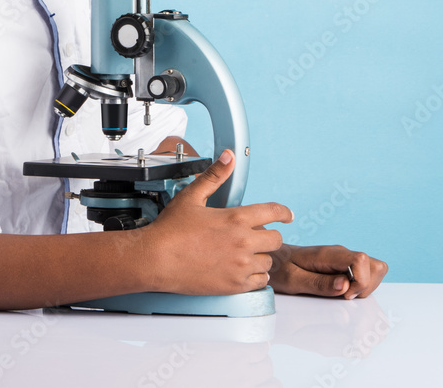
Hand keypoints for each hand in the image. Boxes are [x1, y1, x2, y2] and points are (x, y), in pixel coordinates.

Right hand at [140, 149, 293, 294]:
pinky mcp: (235, 285)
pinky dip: (256, 275)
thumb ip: (214, 176)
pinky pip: (261, 281)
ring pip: (269, 261)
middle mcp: (243, 242)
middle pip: (276, 239)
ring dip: (260, 256)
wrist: (155, 259)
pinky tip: (242, 269)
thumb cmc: (170, 230)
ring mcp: (240, 266)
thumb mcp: (192, 196)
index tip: (287, 215)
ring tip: (243, 253)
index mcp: (235, 218)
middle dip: (267, 235)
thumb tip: (228, 157)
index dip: (284, 212)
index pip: (273, 212)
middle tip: (254, 236)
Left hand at [268, 243, 387, 298]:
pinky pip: (365, 275)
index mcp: (328, 254)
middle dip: (366, 287)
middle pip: (375, 266)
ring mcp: (344, 258)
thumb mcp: (293, 281)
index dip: (361, 281)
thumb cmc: (279, 269)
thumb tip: (345, 286)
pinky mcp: (344, 265)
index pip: (362, 260)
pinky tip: (342, 292)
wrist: (272, 259)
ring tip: (342, 294)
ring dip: (365, 288)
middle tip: (343, 296)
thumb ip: (319, 284)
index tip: (345, 294)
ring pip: (374, 270)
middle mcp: (341, 253)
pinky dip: (360, 287)